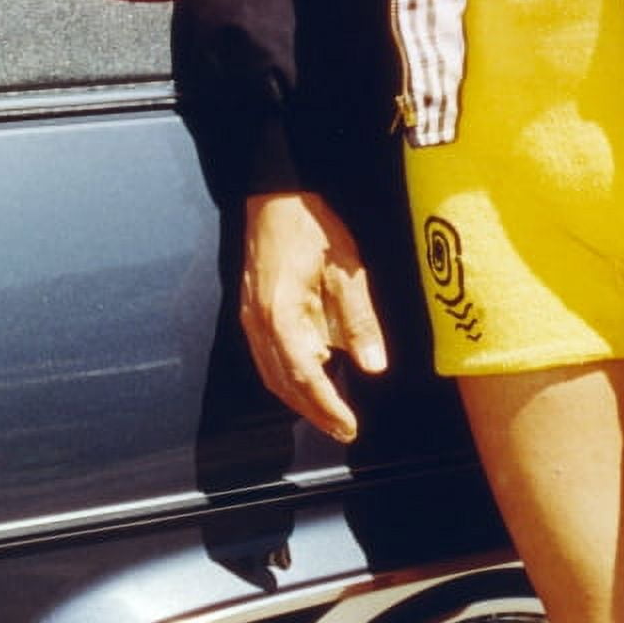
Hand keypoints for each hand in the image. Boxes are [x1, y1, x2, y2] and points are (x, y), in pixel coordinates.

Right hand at [240, 190, 387, 441]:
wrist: (276, 193)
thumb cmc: (312, 225)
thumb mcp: (345, 268)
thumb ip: (359, 319)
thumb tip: (373, 365)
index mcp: (280, 316)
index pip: (305, 377)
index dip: (327, 407)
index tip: (349, 426)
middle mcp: (258, 324)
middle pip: (284, 384)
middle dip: (314, 411)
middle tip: (343, 428)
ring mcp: (249, 318)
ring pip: (271, 374)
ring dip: (299, 398)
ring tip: (329, 413)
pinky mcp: (251, 310)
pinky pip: (266, 357)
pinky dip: (287, 376)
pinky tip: (308, 377)